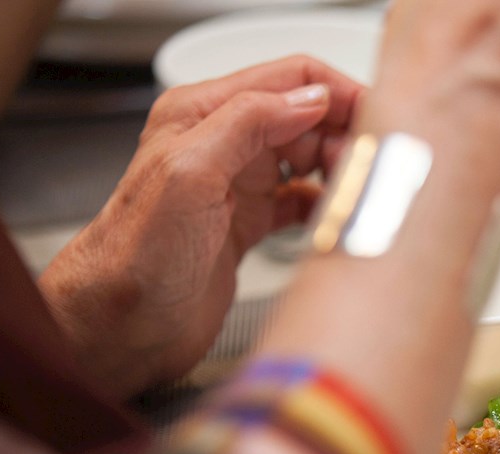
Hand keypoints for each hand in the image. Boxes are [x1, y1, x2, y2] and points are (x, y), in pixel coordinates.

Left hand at [39, 56, 364, 398]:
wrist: (121, 326)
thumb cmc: (135, 257)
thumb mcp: (190, 173)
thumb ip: (248, 123)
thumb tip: (310, 98)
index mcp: (204, 116)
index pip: (290, 80)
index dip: (339, 93)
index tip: (378, 119)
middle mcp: (224, 146)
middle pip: (309, 118)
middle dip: (349, 136)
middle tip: (374, 169)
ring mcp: (239, 186)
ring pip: (312, 159)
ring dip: (342, 171)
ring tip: (362, 193)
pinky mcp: (250, 225)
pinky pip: (304, 202)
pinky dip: (328, 207)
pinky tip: (339, 219)